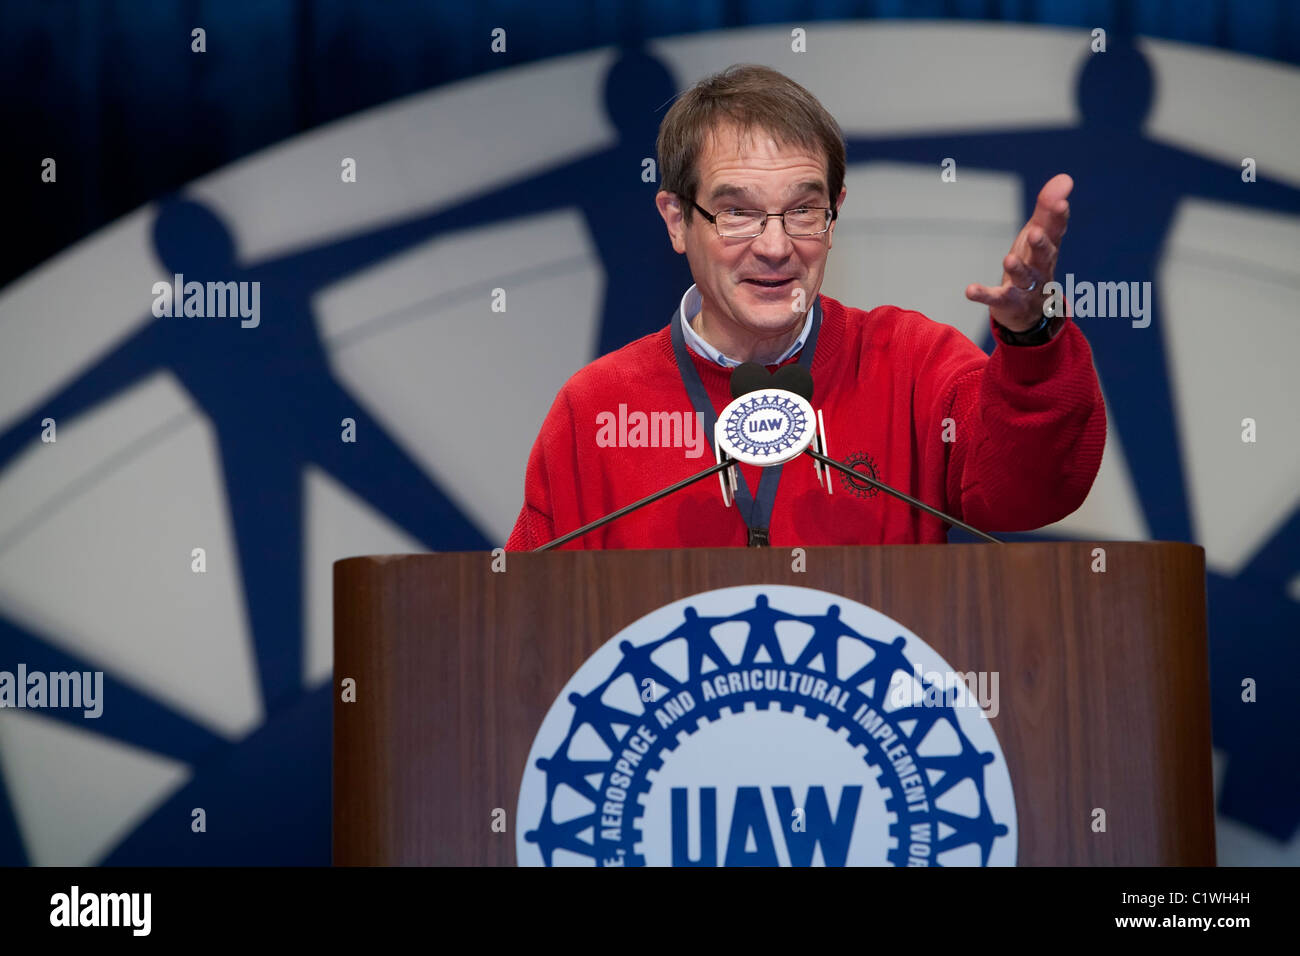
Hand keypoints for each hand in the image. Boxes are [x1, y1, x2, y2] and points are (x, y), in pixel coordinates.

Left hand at [965, 173, 1071, 331]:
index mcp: (1049, 247)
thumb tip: (1065, 177)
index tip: (1060, 203)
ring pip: (1024, 278)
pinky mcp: (1008, 302)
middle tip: (1035, 233)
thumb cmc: (1034, 262)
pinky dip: (983, 294)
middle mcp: (1041, 267)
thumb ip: (1047, 208)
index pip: (1056, 230)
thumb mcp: (1039, 234)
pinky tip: (970, 290)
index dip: (1058, 217)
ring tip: (1009, 259)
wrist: (1030, 308)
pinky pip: (996, 298)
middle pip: (1044, 256)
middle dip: (1040, 245)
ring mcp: (1026, 287)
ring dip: (1017, 269)